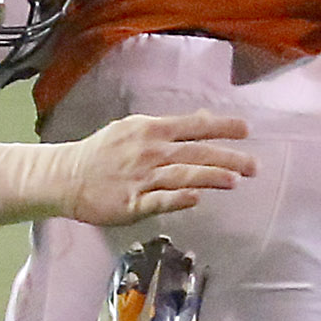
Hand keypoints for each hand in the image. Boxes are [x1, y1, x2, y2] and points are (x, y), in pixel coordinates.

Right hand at [58, 111, 256, 224]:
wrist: (66, 176)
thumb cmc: (103, 153)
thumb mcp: (135, 130)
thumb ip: (169, 128)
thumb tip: (202, 118)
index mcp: (151, 131)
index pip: (193, 126)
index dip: (221, 127)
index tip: (245, 129)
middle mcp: (149, 151)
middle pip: (195, 152)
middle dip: (227, 157)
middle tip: (254, 165)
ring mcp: (141, 177)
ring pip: (181, 175)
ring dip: (209, 176)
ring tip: (234, 180)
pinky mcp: (131, 202)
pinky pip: (159, 200)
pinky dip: (178, 198)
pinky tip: (196, 198)